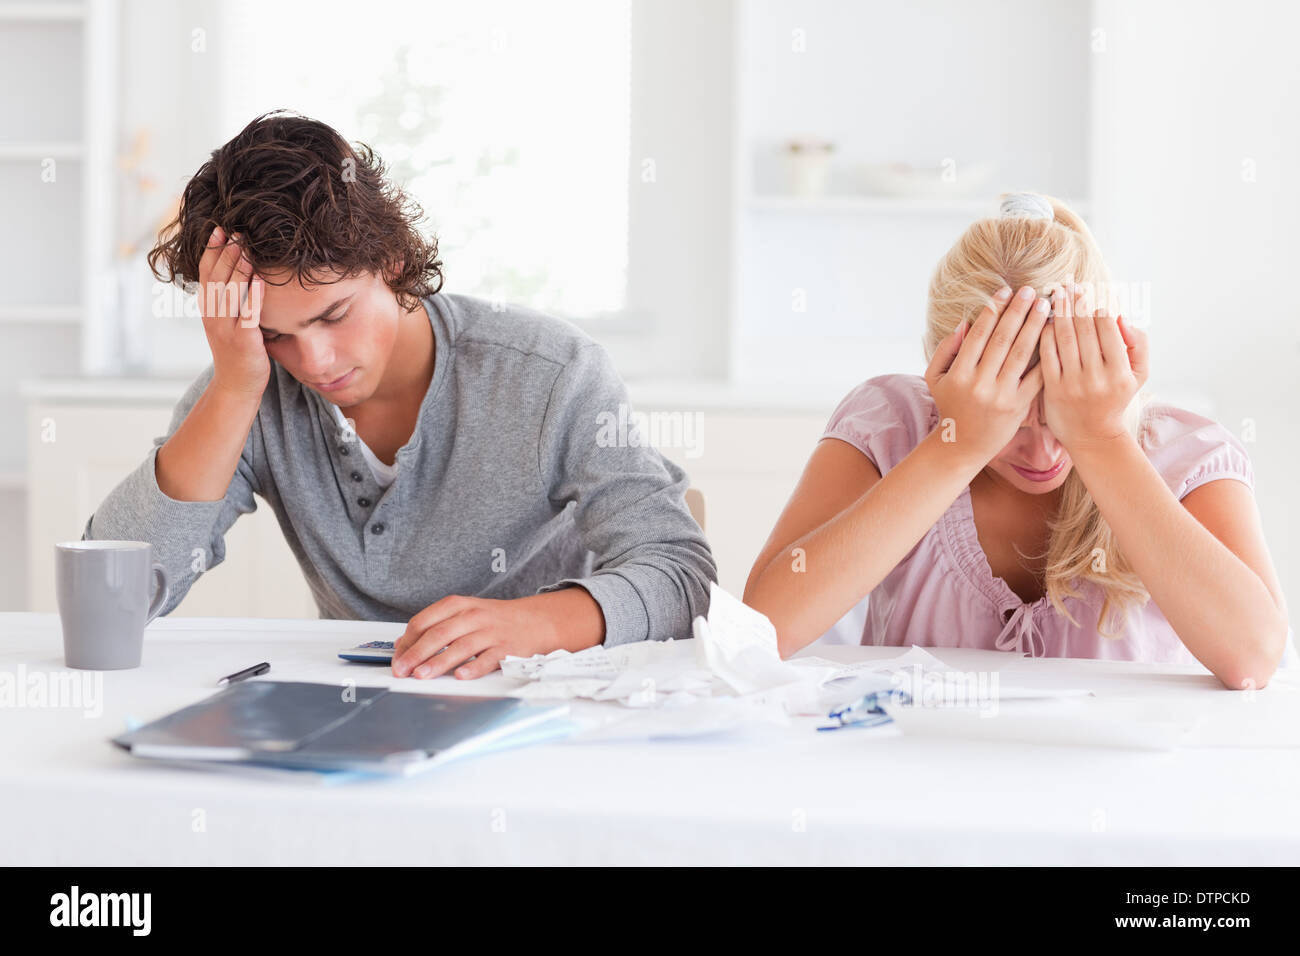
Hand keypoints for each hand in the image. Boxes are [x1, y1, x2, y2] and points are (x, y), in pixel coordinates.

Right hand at [198, 225, 270, 398]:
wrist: (237, 386)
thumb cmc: (237, 351)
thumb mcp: (227, 321)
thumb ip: (227, 299)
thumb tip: (236, 269)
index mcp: (208, 309)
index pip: (206, 274)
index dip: (211, 251)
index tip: (218, 229)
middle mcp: (213, 316)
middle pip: (216, 278)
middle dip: (224, 253)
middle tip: (234, 230)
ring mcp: (226, 329)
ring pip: (229, 293)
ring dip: (237, 268)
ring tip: (244, 246)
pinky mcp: (243, 341)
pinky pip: (248, 315)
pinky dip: (253, 296)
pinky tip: (260, 279)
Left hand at [391, 590, 602, 679]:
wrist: (534, 621)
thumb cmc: (493, 620)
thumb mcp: (463, 613)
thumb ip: (434, 625)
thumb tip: (402, 644)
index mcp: (458, 605)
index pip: (424, 621)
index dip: (407, 641)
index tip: (396, 658)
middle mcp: (473, 616)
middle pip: (439, 634)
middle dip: (416, 654)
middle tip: (401, 670)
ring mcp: (491, 632)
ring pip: (460, 647)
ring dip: (438, 662)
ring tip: (422, 675)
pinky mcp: (507, 648)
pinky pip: (487, 659)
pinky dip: (473, 668)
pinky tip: (460, 676)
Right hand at [924, 284, 1048, 466]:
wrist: (963, 445)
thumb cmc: (950, 406)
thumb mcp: (936, 379)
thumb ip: (945, 349)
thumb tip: (965, 322)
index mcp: (959, 373)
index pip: (978, 334)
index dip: (993, 310)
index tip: (1005, 291)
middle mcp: (979, 383)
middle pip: (1003, 339)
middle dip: (1017, 311)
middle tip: (1031, 291)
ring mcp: (1000, 395)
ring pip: (1021, 353)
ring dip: (1034, 326)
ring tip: (1045, 306)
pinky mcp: (1018, 406)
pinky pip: (1035, 375)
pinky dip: (1046, 355)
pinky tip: (1053, 336)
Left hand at [1039, 283, 1148, 450]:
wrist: (1092, 435)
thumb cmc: (1115, 399)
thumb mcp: (1138, 375)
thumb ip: (1138, 344)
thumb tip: (1121, 316)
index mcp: (1120, 371)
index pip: (1108, 329)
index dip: (1098, 306)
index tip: (1090, 290)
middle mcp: (1097, 377)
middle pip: (1085, 330)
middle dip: (1076, 302)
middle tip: (1068, 283)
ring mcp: (1074, 383)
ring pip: (1065, 339)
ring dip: (1060, 312)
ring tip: (1056, 294)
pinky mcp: (1053, 389)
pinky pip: (1048, 355)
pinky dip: (1045, 334)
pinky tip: (1043, 320)